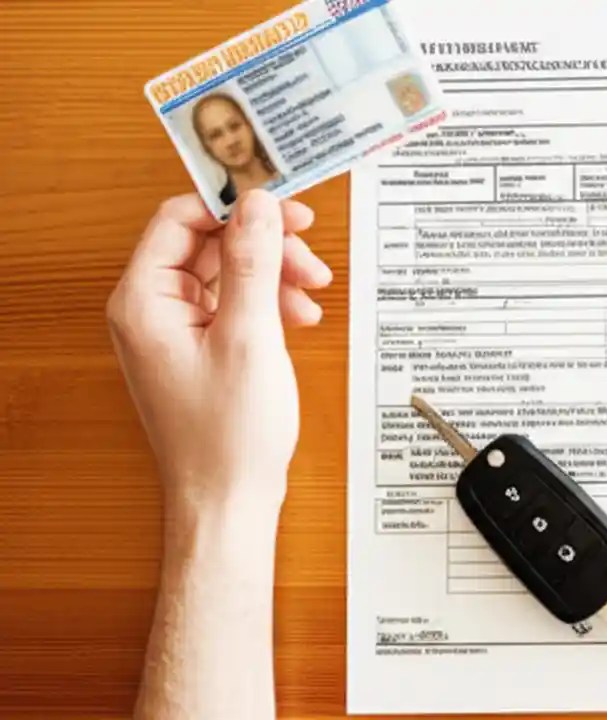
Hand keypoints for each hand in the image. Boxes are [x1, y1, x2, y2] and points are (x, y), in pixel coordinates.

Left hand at [107, 191, 332, 516]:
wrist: (228, 499)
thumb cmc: (228, 436)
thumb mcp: (250, 337)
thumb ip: (252, 263)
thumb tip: (258, 205)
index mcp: (144, 301)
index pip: (181, 219)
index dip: (234, 206)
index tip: (282, 205)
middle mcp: (151, 310)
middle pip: (209, 243)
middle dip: (264, 245)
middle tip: (308, 254)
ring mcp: (175, 329)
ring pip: (227, 272)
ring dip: (274, 275)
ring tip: (313, 292)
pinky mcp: (200, 347)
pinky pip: (234, 303)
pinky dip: (269, 303)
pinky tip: (298, 317)